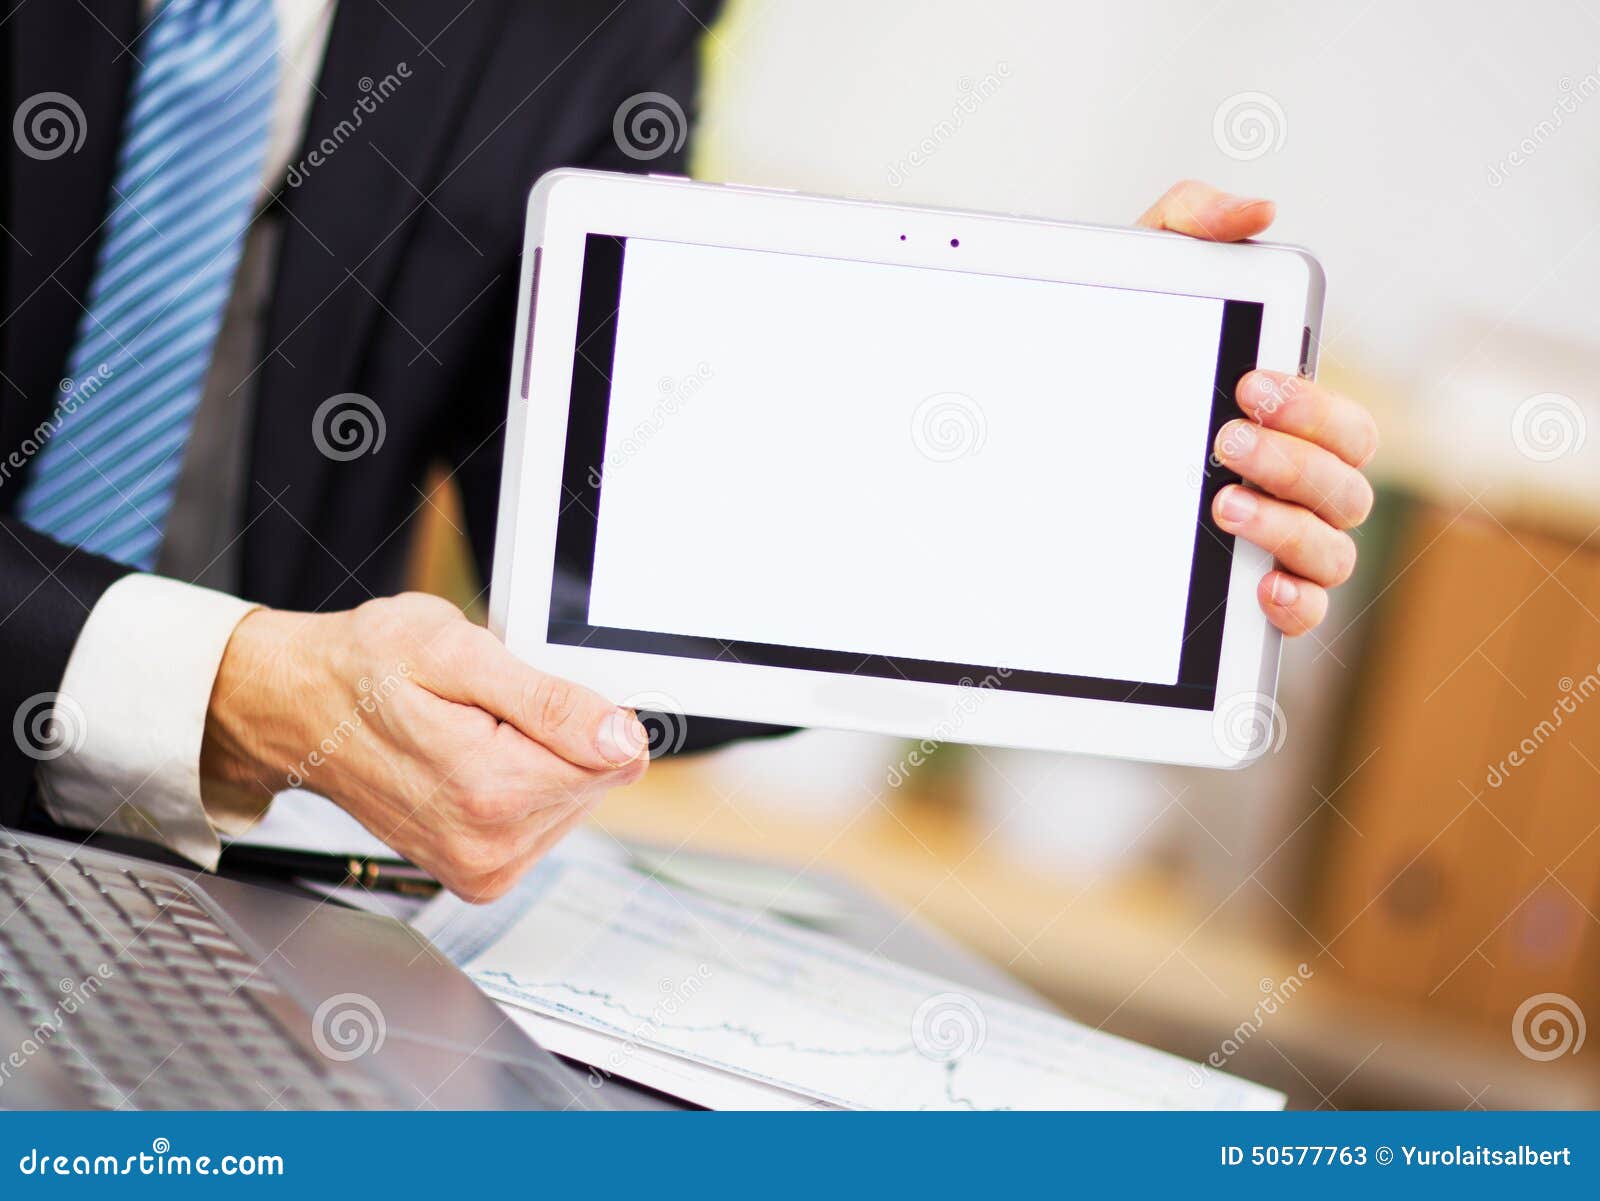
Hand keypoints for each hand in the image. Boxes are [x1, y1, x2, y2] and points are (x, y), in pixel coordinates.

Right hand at [200, 592, 648, 900]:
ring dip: (534, 756)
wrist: (298, 711)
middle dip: (555, 732)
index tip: (529, 690)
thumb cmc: (363, 670)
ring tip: (468, 730)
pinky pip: (543, 820)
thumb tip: (622, 738)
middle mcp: (489, 845)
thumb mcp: (457, 653)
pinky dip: (518, 782)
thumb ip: (550, 703)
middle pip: (596, 778)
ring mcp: (482, 866)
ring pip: (573, 799)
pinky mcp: (481, 872)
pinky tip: (468, 759)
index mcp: (490, 791)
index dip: (584, 709)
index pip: (617, 755)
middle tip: (484, 707)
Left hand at [1137, 180, 1377, 634]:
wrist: (1038, 452)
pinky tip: (1260, 585)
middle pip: (1348, 481)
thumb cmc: (1115, 364)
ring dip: (1289, 526)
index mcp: (1287, 421)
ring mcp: (1282, 543)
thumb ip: (1188, 227)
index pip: (1341, 420)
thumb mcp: (1136, 287)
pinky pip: (1307, 610)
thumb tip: (1258, 208)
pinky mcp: (1255, 594)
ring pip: (1335, 546)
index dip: (1310, 405)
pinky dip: (1297, 602)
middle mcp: (1298, 485)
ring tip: (1221, 502)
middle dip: (1295, 460)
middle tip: (1226, 440)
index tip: (1246, 386)